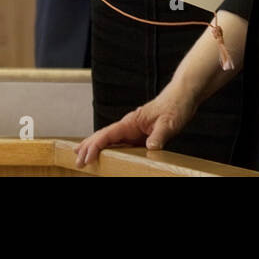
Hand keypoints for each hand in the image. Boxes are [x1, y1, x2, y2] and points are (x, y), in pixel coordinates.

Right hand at [74, 90, 196, 166]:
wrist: (182, 96)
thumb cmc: (175, 106)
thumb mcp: (169, 123)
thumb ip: (159, 136)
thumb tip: (150, 147)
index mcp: (131, 121)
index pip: (107, 135)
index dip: (95, 147)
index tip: (86, 158)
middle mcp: (128, 125)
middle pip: (102, 136)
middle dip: (88, 148)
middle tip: (77, 162)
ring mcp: (132, 129)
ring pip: (108, 139)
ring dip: (93, 147)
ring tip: (80, 156)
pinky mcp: (138, 133)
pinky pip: (119, 142)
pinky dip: (107, 148)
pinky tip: (104, 154)